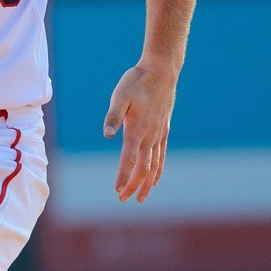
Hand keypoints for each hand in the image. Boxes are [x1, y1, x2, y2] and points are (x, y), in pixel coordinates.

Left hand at [102, 60, 179, 203]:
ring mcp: (159, 134)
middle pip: (143, 169)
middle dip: (133, 186)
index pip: (129, 160)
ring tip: (141, 198)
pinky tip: (155, 178)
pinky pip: (162, 155)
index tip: (117, 191)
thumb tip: (107, 135)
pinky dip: (158, 170)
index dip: (123, 177)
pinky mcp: (164, 129)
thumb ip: (113, 116)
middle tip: (124, 200)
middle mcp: (150, 136)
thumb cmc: (137, 82)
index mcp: (137, 130)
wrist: (162, 71)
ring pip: (154, 165)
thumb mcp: (120, 96)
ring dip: (147, 183)